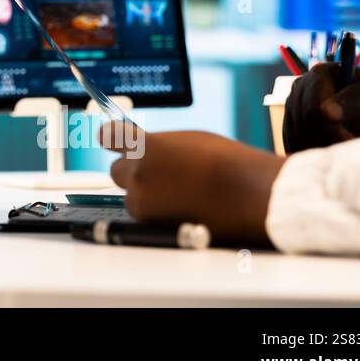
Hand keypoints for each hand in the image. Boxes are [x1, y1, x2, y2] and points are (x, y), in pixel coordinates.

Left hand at [102, 123, 284, 246]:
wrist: (250, 195)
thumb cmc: (227, 163)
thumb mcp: (187, 140)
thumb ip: (157, 143)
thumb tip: (142, 144)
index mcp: (144, 146)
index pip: (108, 136)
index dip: (112, 137)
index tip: (113, 138)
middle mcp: (137, 174)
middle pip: (117, 169)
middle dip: (134, 169)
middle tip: (159, 170)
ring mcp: (142, 201)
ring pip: (132, 194)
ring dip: (146, 192)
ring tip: (180, 191)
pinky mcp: (151, 224)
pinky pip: (145, 214)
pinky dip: (157, 211)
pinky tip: (182, 205)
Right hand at [283, 63, 359, 151]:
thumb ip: (354, 102)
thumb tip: (325, 111)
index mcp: (320, 73)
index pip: (314, 109)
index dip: (331, 130)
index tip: (353, 143)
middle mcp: (300, 86)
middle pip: (303, 122)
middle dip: (326, 141)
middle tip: (350, 150)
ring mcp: (292, 103)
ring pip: (295, 134)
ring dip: (318, 149)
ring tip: (343, 151)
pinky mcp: (290, 121)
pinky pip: (292, 142)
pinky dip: (310, 152)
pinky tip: (330, 152)